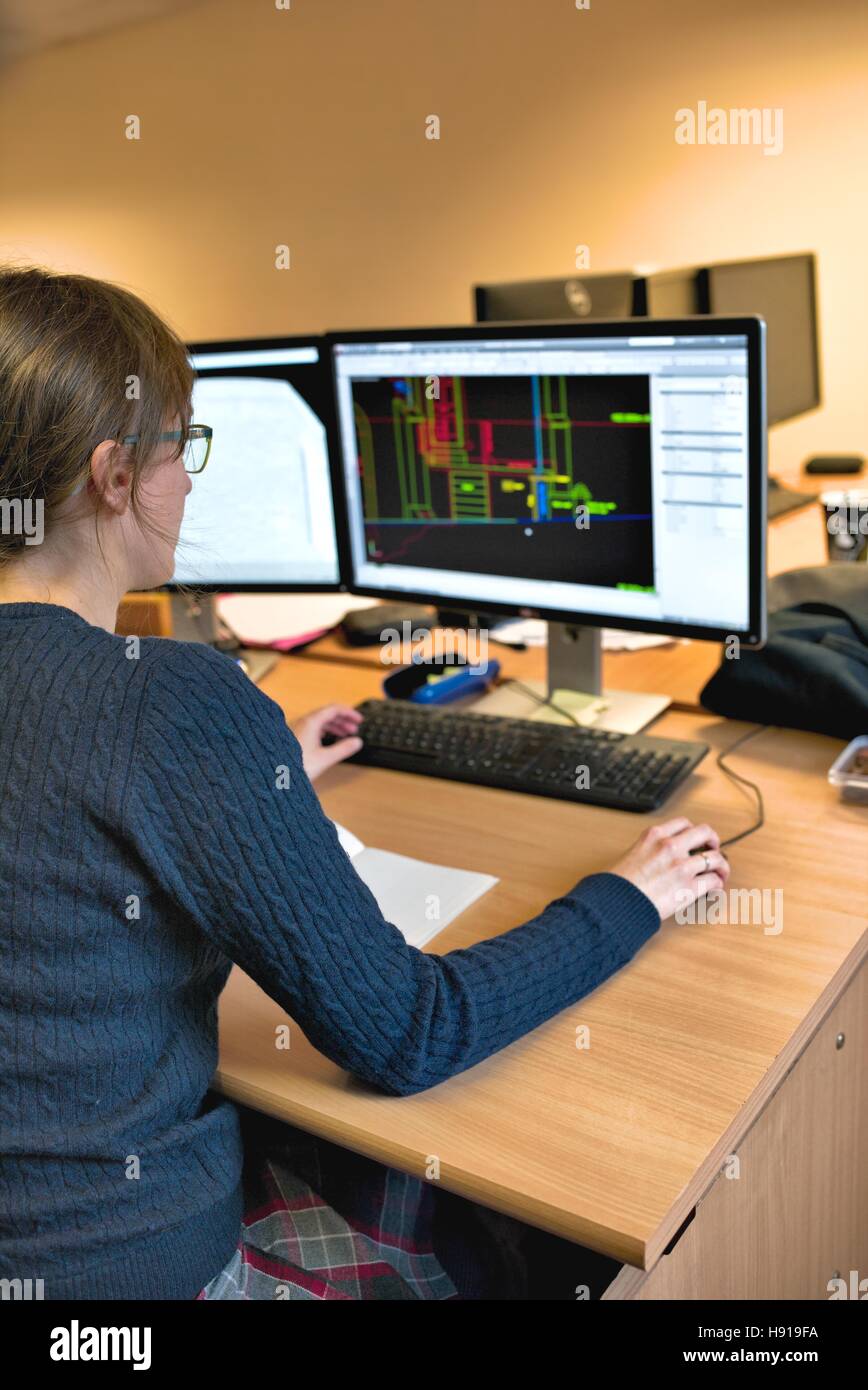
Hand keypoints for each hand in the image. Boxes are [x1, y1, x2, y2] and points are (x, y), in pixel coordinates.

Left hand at [290, 704, 362, 781]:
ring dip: (334, 726)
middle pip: (327, 714)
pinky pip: (312, 728)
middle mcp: (303, 722)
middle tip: (354, 728)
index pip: (334, 709)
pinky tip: (327, 740)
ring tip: (344, 735)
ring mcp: (297, 729)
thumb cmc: (295, 766)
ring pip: (319, 721)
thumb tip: (356, 742)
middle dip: (343, 720)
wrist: (274, 775)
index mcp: (311, 722)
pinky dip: (324, 731)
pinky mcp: (293, 737)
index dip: (349, 713)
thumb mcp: (325, 758)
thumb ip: (343, 749)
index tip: (359, 719)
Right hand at [608, 817, 729, 921]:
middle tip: (713, 850)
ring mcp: (681, 866)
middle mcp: (670, 846)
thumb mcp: (633, 853)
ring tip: (721, 873)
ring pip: (715, 858)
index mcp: (654, 835)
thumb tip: (663, 858)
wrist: (617, 902)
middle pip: (705, 832)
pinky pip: (713, 881)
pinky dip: (717, 885)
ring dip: (722, 865)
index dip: (693, 831)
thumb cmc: (619, 883)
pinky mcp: (689, 887)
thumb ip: (651, 849)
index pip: (683, 823)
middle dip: (713, 841)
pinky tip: (714, 890)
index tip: (695, 839)